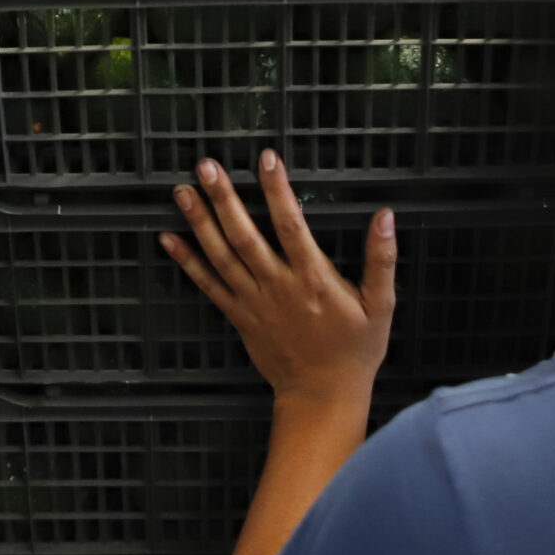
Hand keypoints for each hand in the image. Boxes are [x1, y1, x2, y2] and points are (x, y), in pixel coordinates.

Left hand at [161, 152, 396, 407]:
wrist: (322, 396)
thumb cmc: (355, 350)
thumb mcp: (382, 306)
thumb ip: (382, 259)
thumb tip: (385, 217)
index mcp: (314, 280)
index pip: (292, 225)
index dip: (277, 190)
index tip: (267, 159)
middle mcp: (278, 287)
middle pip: (245, 236)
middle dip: (224, 198)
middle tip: (206, 166)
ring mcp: (254, 303)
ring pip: (221, 256)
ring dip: (199, 222)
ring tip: (182, 191)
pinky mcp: (239, 317)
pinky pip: (208, 286)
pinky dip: (187, 262)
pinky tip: (168, 239)